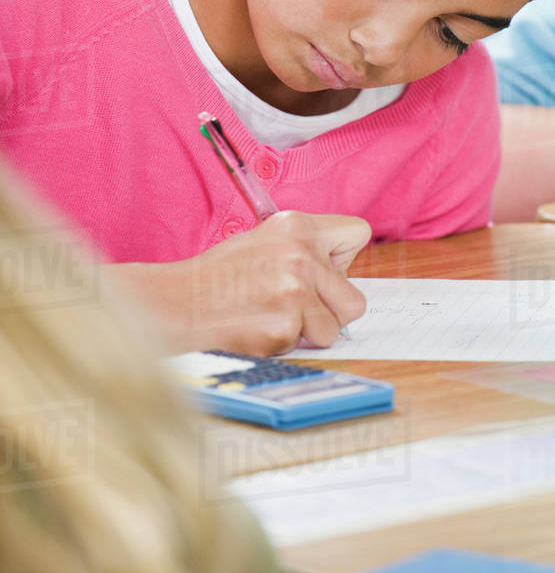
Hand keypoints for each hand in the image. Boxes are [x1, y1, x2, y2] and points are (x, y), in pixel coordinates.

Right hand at [117, 211, 369, 354]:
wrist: (178, 303)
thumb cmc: (220, 278)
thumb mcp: (264, 242)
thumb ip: (305, 251)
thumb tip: (341, 277)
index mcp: (297, 226)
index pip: (357, 234)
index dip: (344, 261)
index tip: (324, 273)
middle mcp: (301, 253)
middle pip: (355, 299)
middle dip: (332, 312)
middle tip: (296, 308)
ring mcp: (296, 289)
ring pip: (334, 328)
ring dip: (307, 332)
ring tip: (271, 317)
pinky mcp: (287, 323)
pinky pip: (306, 346)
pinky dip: (285, 345)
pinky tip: (258, 329)